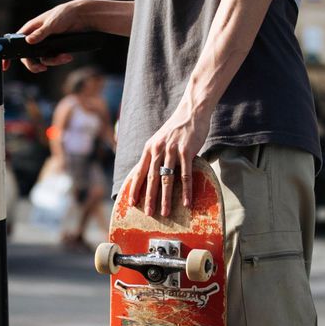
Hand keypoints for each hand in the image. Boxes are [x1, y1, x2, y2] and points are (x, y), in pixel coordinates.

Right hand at [16, 1, 84, 72]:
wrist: (81, 16)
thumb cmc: (64, 14)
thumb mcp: (51, 24)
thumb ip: (40, 33)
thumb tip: (28, 41)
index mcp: (30, 29)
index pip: (15, 43)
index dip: (9, 55)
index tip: (5, 66)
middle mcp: (36, 37)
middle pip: (28, 56)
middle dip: (34, 64)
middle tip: (42, 68)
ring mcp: (45, 44)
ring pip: (42, 59)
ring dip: (52, 61)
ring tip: (63, 57)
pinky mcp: (55, 48)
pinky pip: (53, 58)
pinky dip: (60, 59)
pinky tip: (67, 56)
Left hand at [129, 102, 211, 216]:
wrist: (191, 111)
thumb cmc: (177, 128)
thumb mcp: (160, 139)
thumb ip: (155, 154)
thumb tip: (150, 171)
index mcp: (149, 148)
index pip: (139, 172)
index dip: (135, 189)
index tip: (132, 203)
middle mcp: (158, 150)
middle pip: (151, 179)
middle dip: (149, 198)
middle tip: (148, 214)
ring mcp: (172, 151)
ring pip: (167, 179)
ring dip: (166, 198)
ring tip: (165, 213)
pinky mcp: (187, 151)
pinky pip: (185, 175)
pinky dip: (186, 190)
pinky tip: (186, 202)